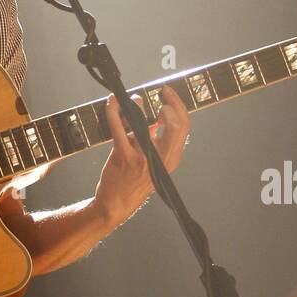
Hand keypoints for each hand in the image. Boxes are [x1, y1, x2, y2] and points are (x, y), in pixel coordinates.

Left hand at [94, 86, 190, 223]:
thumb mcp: (155, 163)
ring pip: (145, 123)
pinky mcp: (124, 157)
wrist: (116, 204)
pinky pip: (119, 128)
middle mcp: (161, 159)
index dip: (179, 106)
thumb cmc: (135, 180)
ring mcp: (143, 158)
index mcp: (171, 158)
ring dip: (138, 105)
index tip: (168, 95)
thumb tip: (151, 115)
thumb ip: (156, 140)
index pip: (184, 127)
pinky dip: (113, 112)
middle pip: (176, 125)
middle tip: (162, 92)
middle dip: (171, 102)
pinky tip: (112, 102)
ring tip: (133, 98)